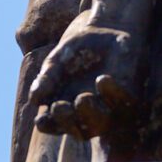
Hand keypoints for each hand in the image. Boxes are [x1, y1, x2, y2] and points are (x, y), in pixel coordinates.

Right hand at [28, 14, 141, 140]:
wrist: (105, 31)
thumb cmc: (76, 51)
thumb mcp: (56, 62)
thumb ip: (46, 80)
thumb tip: (33, 100)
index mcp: (66, 110)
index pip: (55, 125)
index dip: (48, 126)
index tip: (41, 120)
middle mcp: (87, 115)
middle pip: (78, 129)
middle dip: (68, 121)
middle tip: (60, 107)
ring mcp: (108, 108)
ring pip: (101, 122)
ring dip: (90, 113)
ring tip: (81, 98)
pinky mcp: (128, 96)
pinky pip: (122, 101)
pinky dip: (111, 92)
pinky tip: (102, 79)